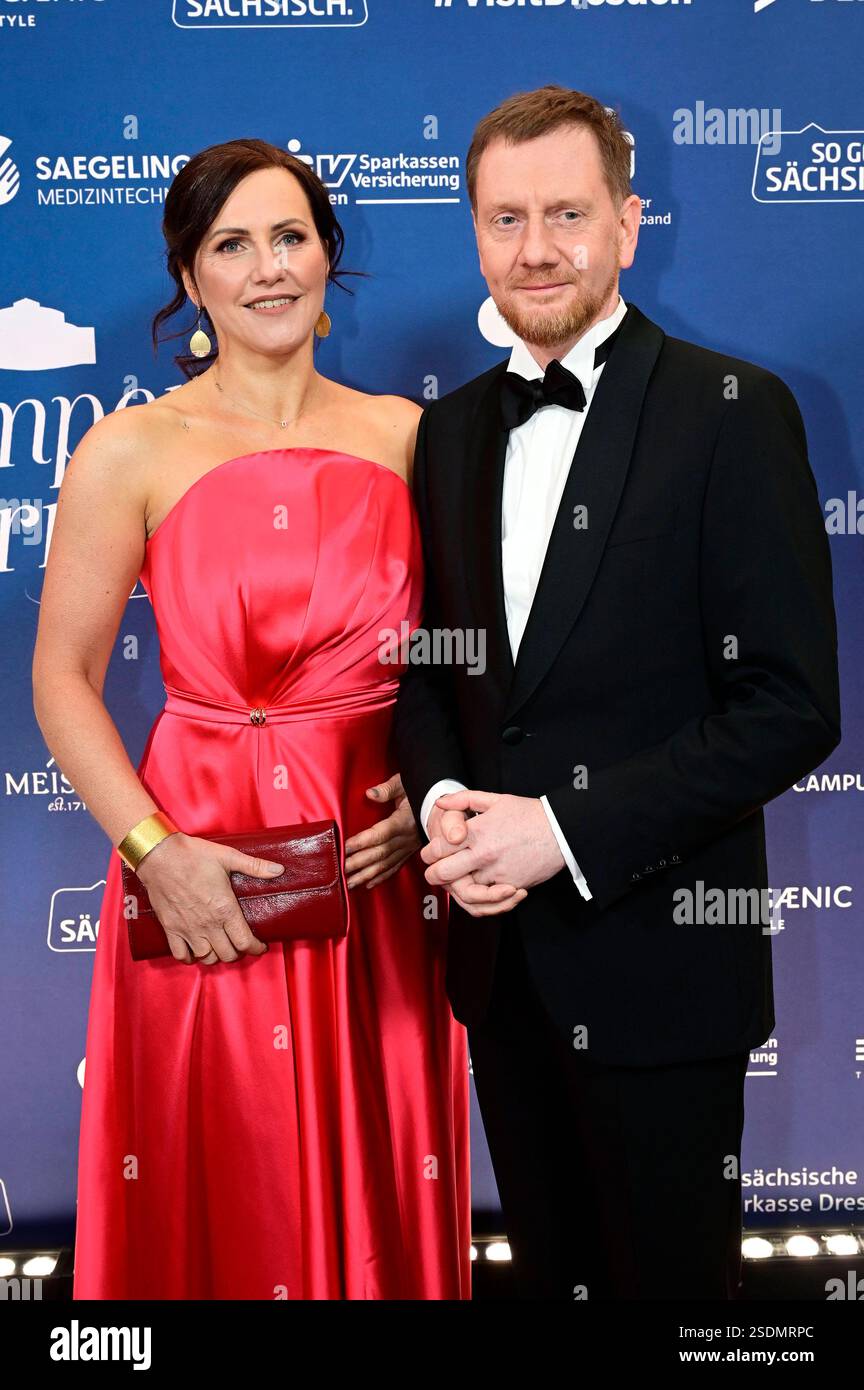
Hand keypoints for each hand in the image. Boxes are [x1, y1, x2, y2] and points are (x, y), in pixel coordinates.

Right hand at [134, 832, 284, 964]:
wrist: (159, 856)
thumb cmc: (194, 856)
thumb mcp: (228, 857)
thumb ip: (255, 866)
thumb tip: (279, 870)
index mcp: (224, 909)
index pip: (245, 942)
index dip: (256, 948)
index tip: (260, 946)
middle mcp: (207, 924)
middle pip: (228, 954)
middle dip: (238, 952)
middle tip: (241, 943)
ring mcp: (187, 929)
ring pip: (206, 957)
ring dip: (217, 955)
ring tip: (221, 946)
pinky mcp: (170, 929)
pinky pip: (181, 955)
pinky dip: (190, 957)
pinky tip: (196, 950)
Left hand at [343, 772, 421, 889]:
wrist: (442, 804)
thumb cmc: (420, 791)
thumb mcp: (404, 783)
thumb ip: (387, 789)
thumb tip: (370, 794)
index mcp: (404, 820)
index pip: (380, 833)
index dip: (362, 842)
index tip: (344, 847)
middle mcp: (407, 837)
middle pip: (380, 853)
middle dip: (359, 863)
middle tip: (340, 870)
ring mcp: (409, 847)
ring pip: (386, 864)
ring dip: (366, 875)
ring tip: (348, 883)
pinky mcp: (410, 852)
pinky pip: (395, 867)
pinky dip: (381, 877)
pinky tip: (368, 884)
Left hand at [422, 790, 564, 900]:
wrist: (561, 831)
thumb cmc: (528, 814)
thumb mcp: (496, 800)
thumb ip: (464, 799)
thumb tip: (440, 802)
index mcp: (477, 832)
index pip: (438, 848)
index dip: (429, 853)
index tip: (430, 854)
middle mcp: (483, 854)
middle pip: (443, 874)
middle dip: (434, 875)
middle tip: (435, 874)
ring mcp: (497, 873)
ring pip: (463, 892)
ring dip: (457, 889)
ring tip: (458, 883)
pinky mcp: (510, 887)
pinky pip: (488, 902)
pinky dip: (482, 899)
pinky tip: (481, 890)